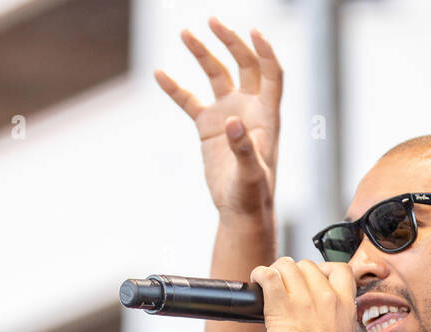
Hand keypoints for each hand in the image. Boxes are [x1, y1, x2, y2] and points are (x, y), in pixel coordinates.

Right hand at [154, 18, 282, 218]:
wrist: (240, 211)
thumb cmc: (253, 195)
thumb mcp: (251, 174)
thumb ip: (244, 147)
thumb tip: (233, 122)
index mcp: (266, 116)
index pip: (271, 74)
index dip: (265, 52)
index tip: (254, 32)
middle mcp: (249, 108)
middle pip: (244, 64)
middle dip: (231, 42)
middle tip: (213, 22)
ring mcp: (228, 114)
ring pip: (216, 75)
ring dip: (203, 53)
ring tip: (185, 33)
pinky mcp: (209, 126)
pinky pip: (190, 100)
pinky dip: (175, 88)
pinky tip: (159, 74)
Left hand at [249, 258, 357, 331]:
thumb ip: (332, 315)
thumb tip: (313, 308)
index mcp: (345, 304)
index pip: (339, 269)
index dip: (323, 270)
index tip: (313, 279)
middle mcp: (327, 298)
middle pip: (307, 265)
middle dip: (295, 274)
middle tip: (285, 289)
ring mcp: (305, 301)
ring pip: (287, 266)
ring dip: (276, 273)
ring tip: (270, 286)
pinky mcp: (282, 308)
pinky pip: (268, 275)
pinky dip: (260, 274)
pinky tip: (258, 282)